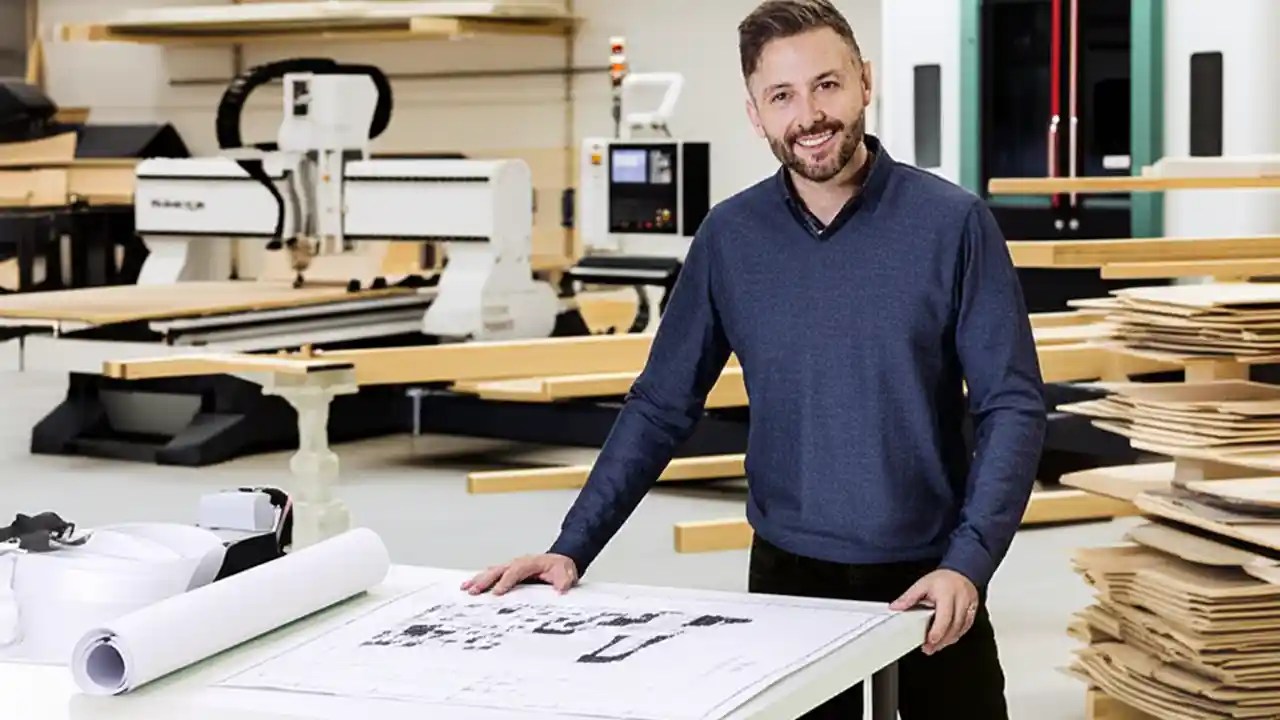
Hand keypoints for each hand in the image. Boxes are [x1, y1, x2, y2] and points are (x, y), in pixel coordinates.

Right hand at [460, 553, 578, 595]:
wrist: (559, 562)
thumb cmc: (560, 569)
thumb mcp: (567, 574)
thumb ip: (563, 581)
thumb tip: (561, 588)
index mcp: (530, 562)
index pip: (516, 571)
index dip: (506, 581)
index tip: (497, 593)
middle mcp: (518, 562)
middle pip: (499, 570)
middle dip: (485, 581)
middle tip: (474, 591)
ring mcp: (511, 566)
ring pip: (492, 571)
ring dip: (478, 579)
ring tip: (465, 588)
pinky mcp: (507, 572)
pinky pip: (491, 574)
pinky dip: (479, 579)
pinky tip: (469, 586)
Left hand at [890, 569, 979, 655]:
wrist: (961, 571)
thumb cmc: (942, 579)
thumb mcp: (922, 584)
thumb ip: (909, 597)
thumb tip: (896, 607)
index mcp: (947, 594)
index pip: (945, 616)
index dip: (938, 631)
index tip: (929, 641)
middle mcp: (960, 600)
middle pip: (954, 626)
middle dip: (942, 640)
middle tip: (929, 648)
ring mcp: (969, 606)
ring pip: (961, 629)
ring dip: (948, 640)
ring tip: (935, 646)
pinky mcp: (973, 611)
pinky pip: (966, 627)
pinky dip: (956, 635)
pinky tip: (947, 639)